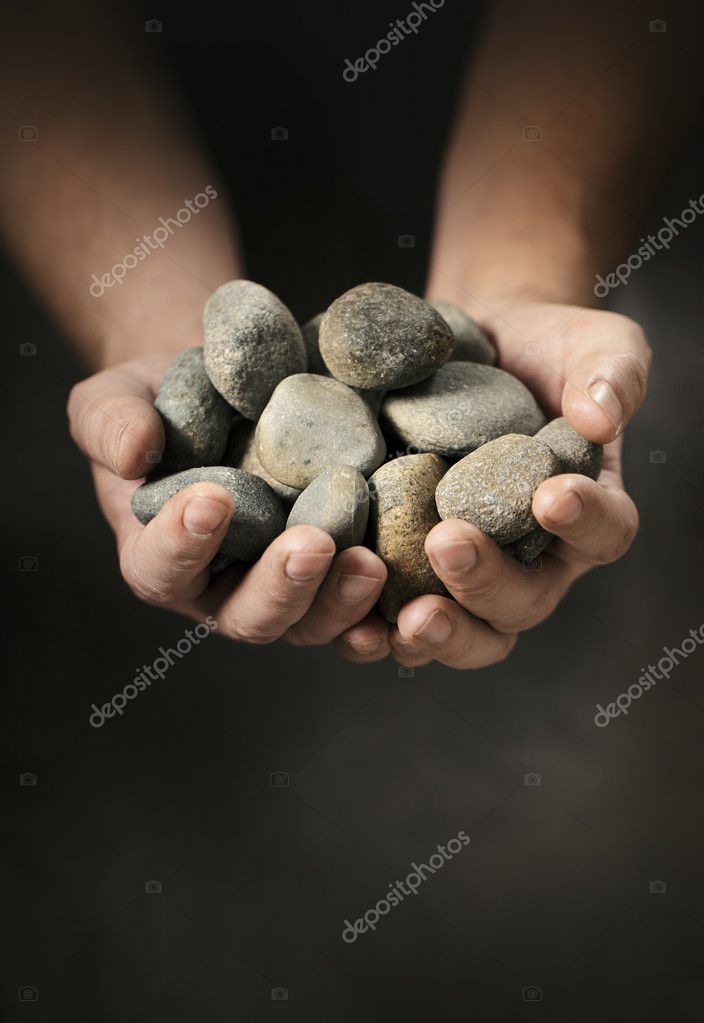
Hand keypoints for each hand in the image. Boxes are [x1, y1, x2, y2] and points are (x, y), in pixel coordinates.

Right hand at [67, 355, 387, 647]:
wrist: (231, 391)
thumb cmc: (164, 398)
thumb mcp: (116, 398)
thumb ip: (110, 424)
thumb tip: (133, 452)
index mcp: (162, 556)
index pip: (162, 567)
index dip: (182, 543)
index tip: (210, 497)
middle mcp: (225, 588)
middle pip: (249, 615)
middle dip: (281, 586)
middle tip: (312, 544)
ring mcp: (287, 587)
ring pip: (312, 622)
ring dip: (342, 601)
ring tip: (371, 562)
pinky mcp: (338, 573)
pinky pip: (363, 609)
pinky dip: (387, 610)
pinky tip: (417, 594)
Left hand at [337, 301, 650, 669]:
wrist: (473, 349)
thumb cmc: (544, 349)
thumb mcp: (594, 345)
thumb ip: (610, 375)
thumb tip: (601, 418)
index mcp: (585, 512)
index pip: (604, 529)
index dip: (584, 521)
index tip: (552, 494)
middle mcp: (530, 559)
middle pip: (523, 603)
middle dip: (486, 585)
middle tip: (448, 543)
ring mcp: (467, 573)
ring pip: (465, 633)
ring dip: (435, 632)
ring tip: (405, 616)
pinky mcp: (407, 570)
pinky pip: (393, 618)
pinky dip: (371, 626)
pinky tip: (349, 622)